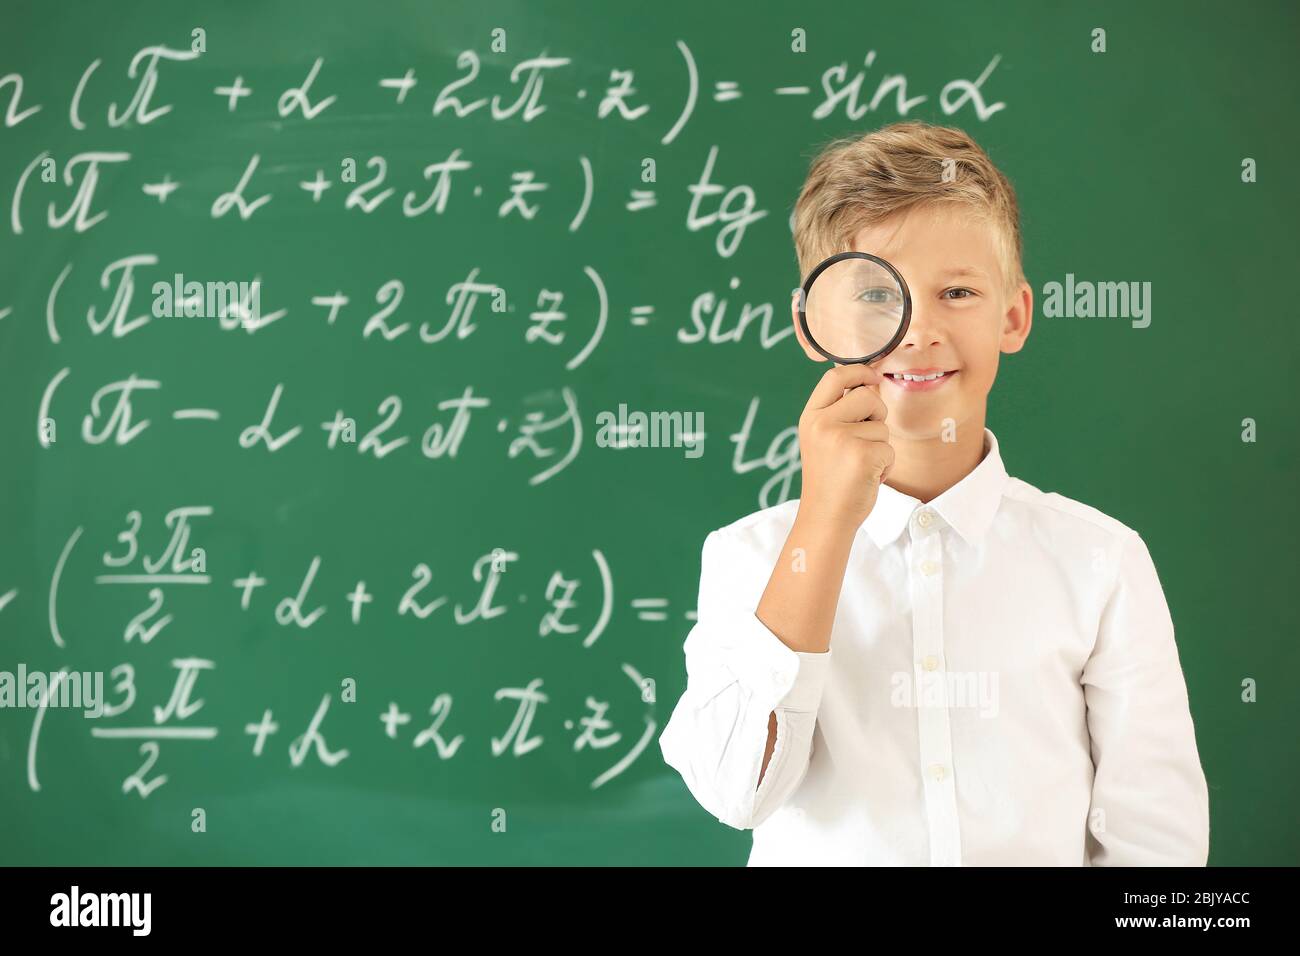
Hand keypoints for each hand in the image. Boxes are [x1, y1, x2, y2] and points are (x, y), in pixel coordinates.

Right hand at [796, 363, 893, 528]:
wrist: (825, 518)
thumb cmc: (830, 479)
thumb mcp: (823, 439)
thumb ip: (840, 412)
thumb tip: (871, 383)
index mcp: (810, 417)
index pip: (835, 377)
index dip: (859, 371)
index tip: (873, 376)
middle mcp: (821, 424)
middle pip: (867, 396)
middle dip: (878, 415)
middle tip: (866, 441)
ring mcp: (840, 439)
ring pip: (882, 426)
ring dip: (881, 447)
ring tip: (860, 466)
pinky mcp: (861, 456)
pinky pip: (890, 449)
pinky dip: (886, 466)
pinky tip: (868, 478)